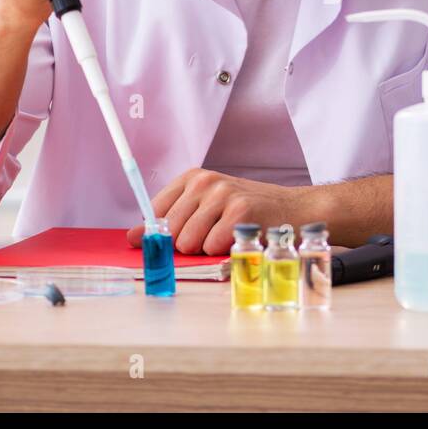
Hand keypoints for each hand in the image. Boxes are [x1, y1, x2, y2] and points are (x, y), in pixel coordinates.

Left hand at [125, 169, 325, 255]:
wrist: (296, 209)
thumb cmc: (249, 212)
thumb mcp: (208, 207)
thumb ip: (171, 219)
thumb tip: (132, 237)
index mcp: (192, 178)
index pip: (154, 212)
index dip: (159, 235)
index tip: (168, 243)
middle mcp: (204, 182)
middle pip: (169, 230)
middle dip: (185, 244)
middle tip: (210, 238)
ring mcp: (222, 194)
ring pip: (188, 241)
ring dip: (206, 249)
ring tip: (226, 237)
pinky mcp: (240, 210)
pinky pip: (212, 246)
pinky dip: (223, 250)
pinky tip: (238, 238)